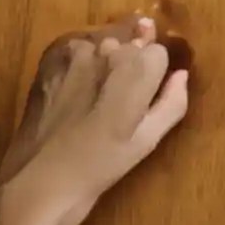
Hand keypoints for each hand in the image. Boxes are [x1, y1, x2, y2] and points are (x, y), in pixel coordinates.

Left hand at [0, 17, 189, 224]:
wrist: (42, 179)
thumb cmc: (102, 164)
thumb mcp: (147, 140)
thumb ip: (172, 102)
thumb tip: (181, 75)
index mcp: (138, 68)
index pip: (158, 52)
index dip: (155, 73)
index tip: (147, 95)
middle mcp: (109, 50)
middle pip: (132, 44)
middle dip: (132, 64)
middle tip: (121, 100)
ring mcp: (77, 53)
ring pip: (104, 46)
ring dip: (106, 62)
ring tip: (96, 97)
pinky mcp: (51, 62)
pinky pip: (77, 51)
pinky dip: (80, 64)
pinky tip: (74, 92)